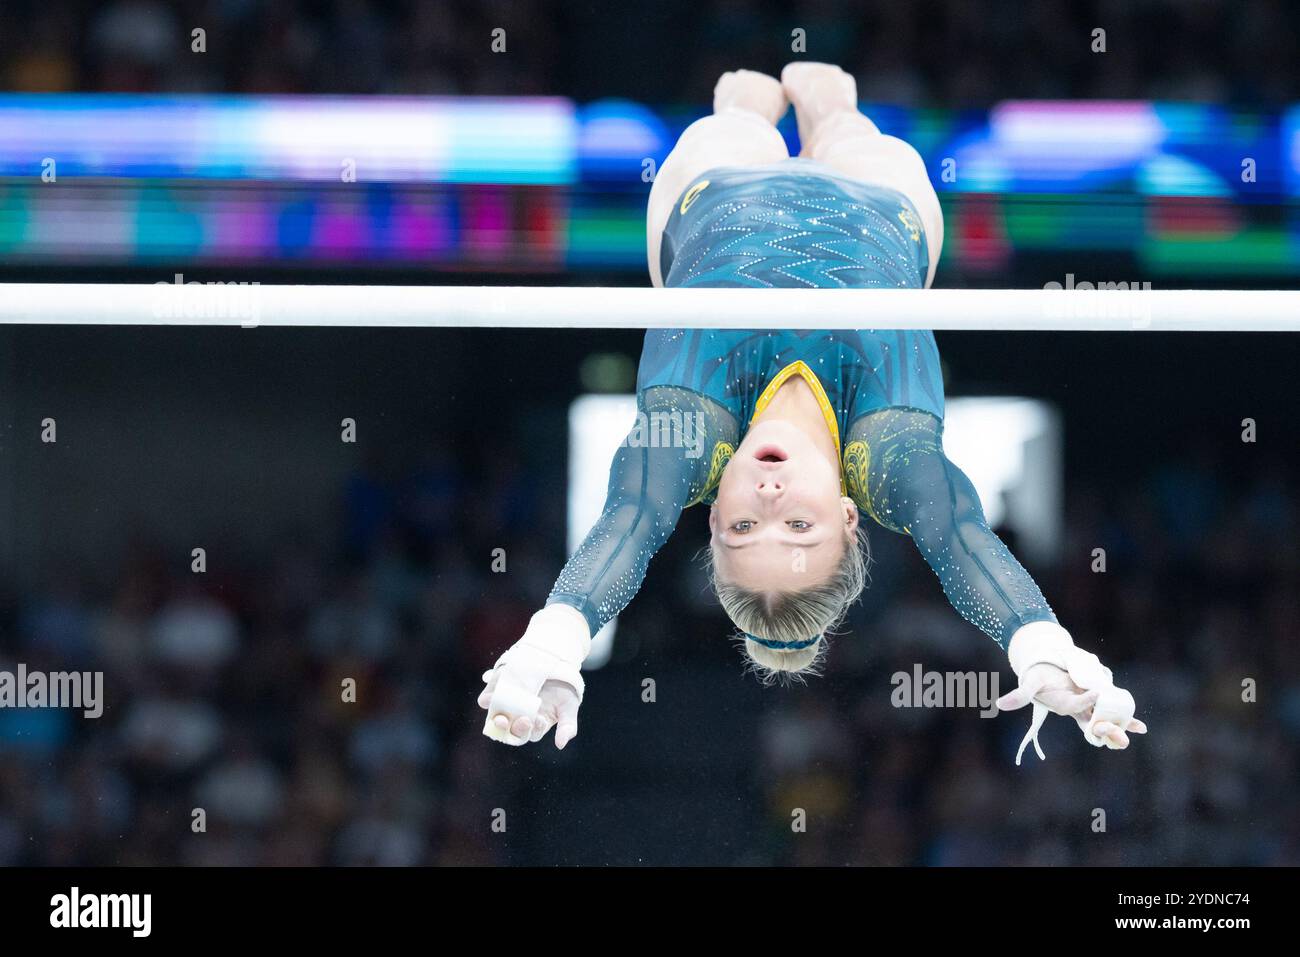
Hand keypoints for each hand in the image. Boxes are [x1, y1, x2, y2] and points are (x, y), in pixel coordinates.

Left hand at [478, 672, 580, 747]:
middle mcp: (519, 717)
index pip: (531, 734)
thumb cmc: (564, 689)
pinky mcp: (497, 690)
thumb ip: (567, 726)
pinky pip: (487, 699)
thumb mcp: (569, 706)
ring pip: (497, 719)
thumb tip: (561, 745)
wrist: (554, 662)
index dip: (534, 729)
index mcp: (536, 724)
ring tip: (501, 718)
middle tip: (524, 720)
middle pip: (512, 731)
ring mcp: (506, 705)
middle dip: (515, 729)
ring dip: (497, 721)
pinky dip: (486, 699)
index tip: (541, 718)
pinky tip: (489, 699)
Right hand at [999, 622, 1146, 763]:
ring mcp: (1089, 706)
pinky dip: (1126, 719)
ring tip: (1136, 730)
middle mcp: (1078, 709)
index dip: (1085, 701)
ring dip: (1121, 726)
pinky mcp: (1098, 701)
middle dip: (1108, 731)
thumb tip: (999, 705)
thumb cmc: (1037, 676)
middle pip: (1094, 724)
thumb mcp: (1029, 683)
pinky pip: (1113, 712)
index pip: (1076, 706)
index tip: (1094, 693)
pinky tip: (1140, 727)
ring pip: (1106, 720)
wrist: (1047, 668)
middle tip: (1120, 738)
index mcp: (1063, 706)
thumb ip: (1019, 695)